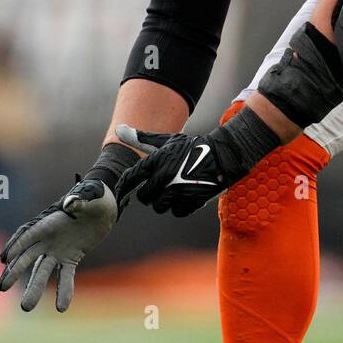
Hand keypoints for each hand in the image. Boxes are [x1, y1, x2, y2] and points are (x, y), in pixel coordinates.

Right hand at [0, 179, 119, 311]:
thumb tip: (71, 203)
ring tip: (26, 307)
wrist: (105, 206)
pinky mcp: (71, 258)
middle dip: (15, 272)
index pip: (28, 235)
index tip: (5, 260)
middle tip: (1, 288)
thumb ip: (80, 200)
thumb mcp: (91, 195)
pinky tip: (61, 307)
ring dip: (34, 288)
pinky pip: (66, 276)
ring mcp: (57, 250)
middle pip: (27, 257)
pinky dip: (64, 290)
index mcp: (48, 222)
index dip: (16, 246)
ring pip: (42, 271)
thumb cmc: (95, 196)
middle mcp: (47, 239)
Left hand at [116, 109, 279, 217]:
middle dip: (151, 194)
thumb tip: (119, 130)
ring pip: (159, 207)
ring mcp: (178, 190)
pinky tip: (187, 196)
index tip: (121, 192)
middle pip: (144, 197)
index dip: (123, 187)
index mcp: (157, 160)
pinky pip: (177, 212)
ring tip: (175, 191)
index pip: (130, 178)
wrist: (223, 154)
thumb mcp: (167, 141)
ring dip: (165, 202)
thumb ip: (142, 139)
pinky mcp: (191, 201)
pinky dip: (181, 207)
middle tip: (161, 187)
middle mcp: (165, 176)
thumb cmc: (193, 147)